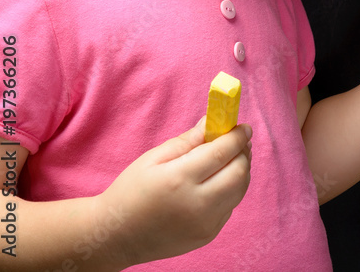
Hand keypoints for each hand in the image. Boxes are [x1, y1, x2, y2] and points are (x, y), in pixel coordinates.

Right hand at [97, 117, 252, 266]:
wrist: (115, 237)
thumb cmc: (130, 192)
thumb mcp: (152, 159)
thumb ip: (187, 141)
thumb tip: (212, 122)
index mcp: (178, 180)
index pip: (221, 153)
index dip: (237, 137)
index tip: (244, 127)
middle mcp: (196, 204)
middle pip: (238, 173)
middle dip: (243, 153)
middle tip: (238, 142)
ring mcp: (204, 224)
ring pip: (239, 190)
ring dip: (241, 171)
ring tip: (231, 158)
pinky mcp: (208, 235)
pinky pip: (230, 206)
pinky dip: (231, 190)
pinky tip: (218, 181)